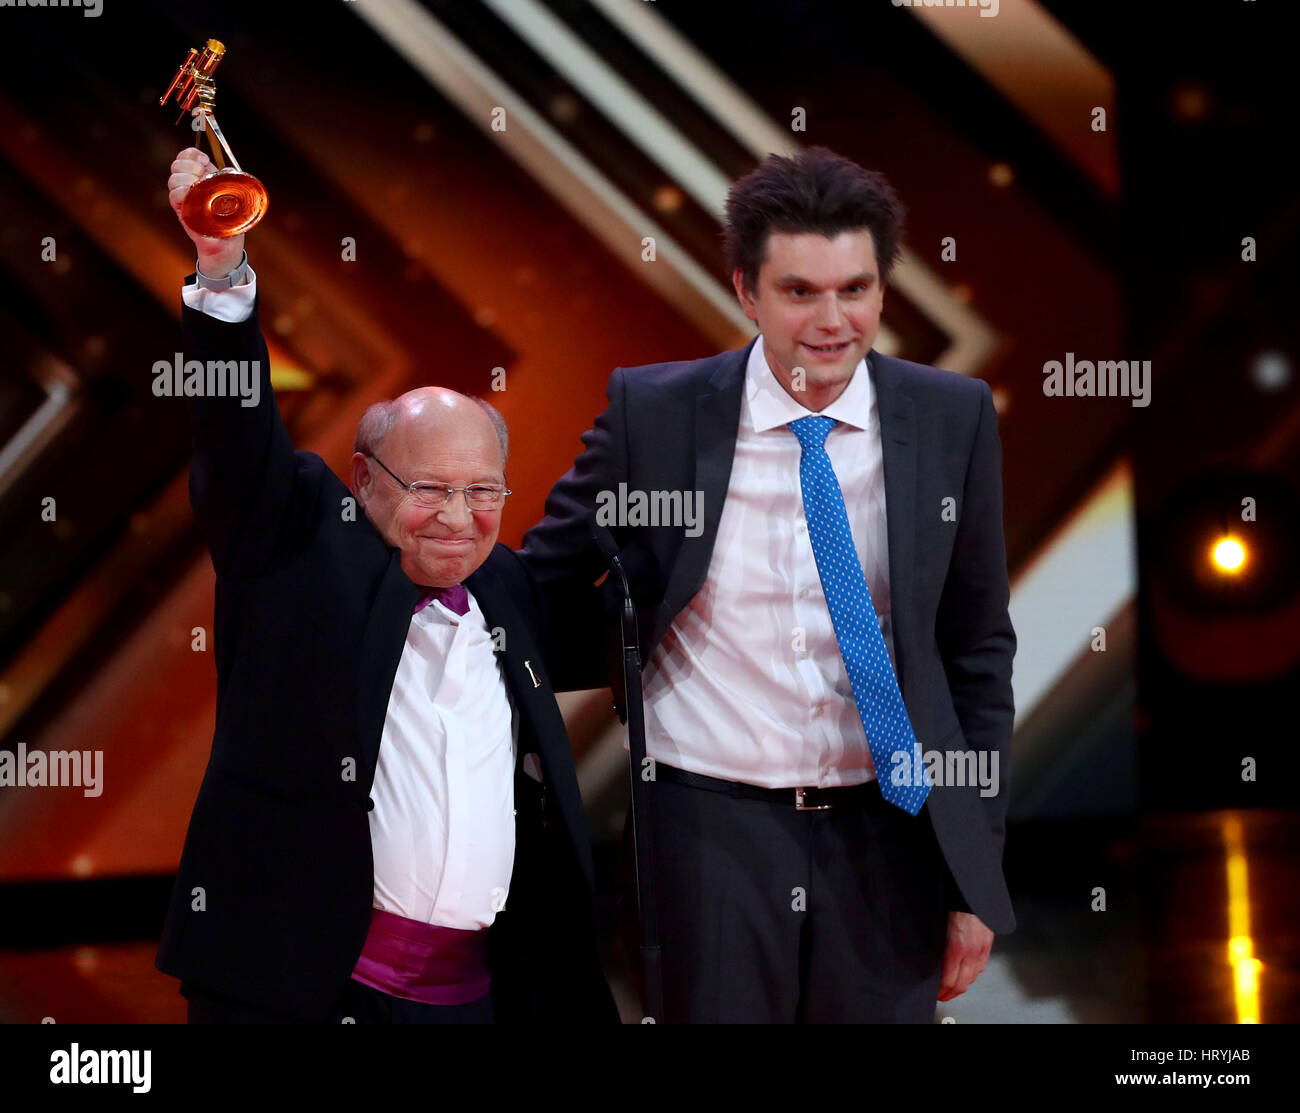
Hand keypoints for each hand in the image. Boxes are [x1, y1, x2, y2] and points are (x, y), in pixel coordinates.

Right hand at [167, 142, 245, 277]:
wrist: (227, 246)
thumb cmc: (231, 221)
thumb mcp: (235, 198)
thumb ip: (230, 181)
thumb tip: (229, 170)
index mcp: (202, 179)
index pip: (187, 158)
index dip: (191, 154)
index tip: (204, 158)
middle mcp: (190, 187)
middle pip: (177, 166)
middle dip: (189, 165)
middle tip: (202, 173)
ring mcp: (185, 200)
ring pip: (174, 180)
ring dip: (185, 179)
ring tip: (199, 187)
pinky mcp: (183, 213)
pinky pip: (175, 197)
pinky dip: (182, 193)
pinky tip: (193, 197)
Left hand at [936, 910, 993, 1001]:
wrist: (971, 896)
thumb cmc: (952, 906)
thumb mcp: (938, 928)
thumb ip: (937, 947)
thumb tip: (933, 962)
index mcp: (956, 948)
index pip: (949, 980)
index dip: (942, 991)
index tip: (937, 994)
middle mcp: (970, 952)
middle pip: (962, 984)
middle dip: (951, 993)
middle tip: (943, 996)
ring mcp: (981, 950)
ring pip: (973, 978)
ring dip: (962, 985)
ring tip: (953, 987)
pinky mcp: (987, 946)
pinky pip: (981, 967)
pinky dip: (973, 974)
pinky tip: (967, 974)